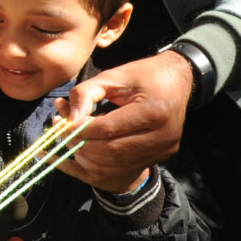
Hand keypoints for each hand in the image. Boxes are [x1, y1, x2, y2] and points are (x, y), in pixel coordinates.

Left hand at [55, 51, 192, 187]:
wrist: (178, 80)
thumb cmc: (144, 74)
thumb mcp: (113, 76)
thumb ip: (86, 93)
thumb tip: (68, 118)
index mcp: (153, 110)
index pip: (107, 128)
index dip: (81, 129)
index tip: (62, 125)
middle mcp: (163, 134)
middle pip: (112, 150)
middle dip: (83, 145)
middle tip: (63, 135)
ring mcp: (165, 148)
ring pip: (118, 163)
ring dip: (91, 157)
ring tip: (74, 143)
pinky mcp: (162, 155)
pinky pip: (127, 166)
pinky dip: (104, 163)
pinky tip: (90, 153)